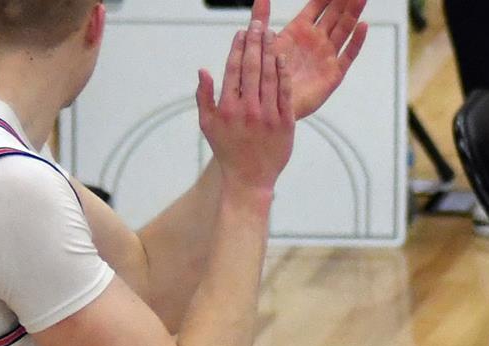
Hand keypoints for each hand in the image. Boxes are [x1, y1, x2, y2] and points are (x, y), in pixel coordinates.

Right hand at [198, 19, 296, 193]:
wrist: (250, 179)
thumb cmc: (227, 150)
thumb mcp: (207, 125)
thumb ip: (203, 96)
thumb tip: (203, 70)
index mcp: (227, 107)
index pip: (233, 69)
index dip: (238, 48)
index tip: (242, 32)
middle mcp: (247, 109)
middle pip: (252, 68)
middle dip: (255, 42)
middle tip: (258, 23)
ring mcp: (268, 116)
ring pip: (270, 77)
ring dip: (270, 52)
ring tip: (271, 35)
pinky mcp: (285, 123)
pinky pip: (285, 93)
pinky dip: (284, 74)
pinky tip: (283, 59)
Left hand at [271, 0, 368, 118]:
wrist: (270, 105)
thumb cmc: (265, 76)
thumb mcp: (262, 41)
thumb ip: (261, 16)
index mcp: (299, 31)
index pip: (317, 7)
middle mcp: (316, 42)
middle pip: (335, 15)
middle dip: (344, 1)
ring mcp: (326, 56)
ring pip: (344, 30)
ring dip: (353, 14)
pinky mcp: (333, 74)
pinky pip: (348, 54)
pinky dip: (356, 41)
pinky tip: (362, 26)